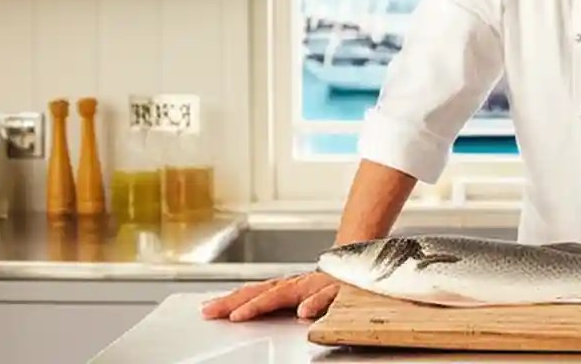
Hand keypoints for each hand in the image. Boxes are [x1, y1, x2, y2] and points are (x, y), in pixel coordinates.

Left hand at [201, 271, 340, 321]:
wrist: (374, 264)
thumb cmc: (339, 285)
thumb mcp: (310, 296)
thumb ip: (287, 303)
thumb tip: (259, 313)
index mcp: (292, 286)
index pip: (256, 292)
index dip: (231, 300)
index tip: (206, 310)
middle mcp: (301, 283)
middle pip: (263, 292)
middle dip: (236, 303)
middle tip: (212, 313)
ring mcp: (319, 285)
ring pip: (287, 294)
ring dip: (263, 304)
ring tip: (241, 316)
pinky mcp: (342, 289)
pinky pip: (328, 297)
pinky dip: (315, 304)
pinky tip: (305, 313)